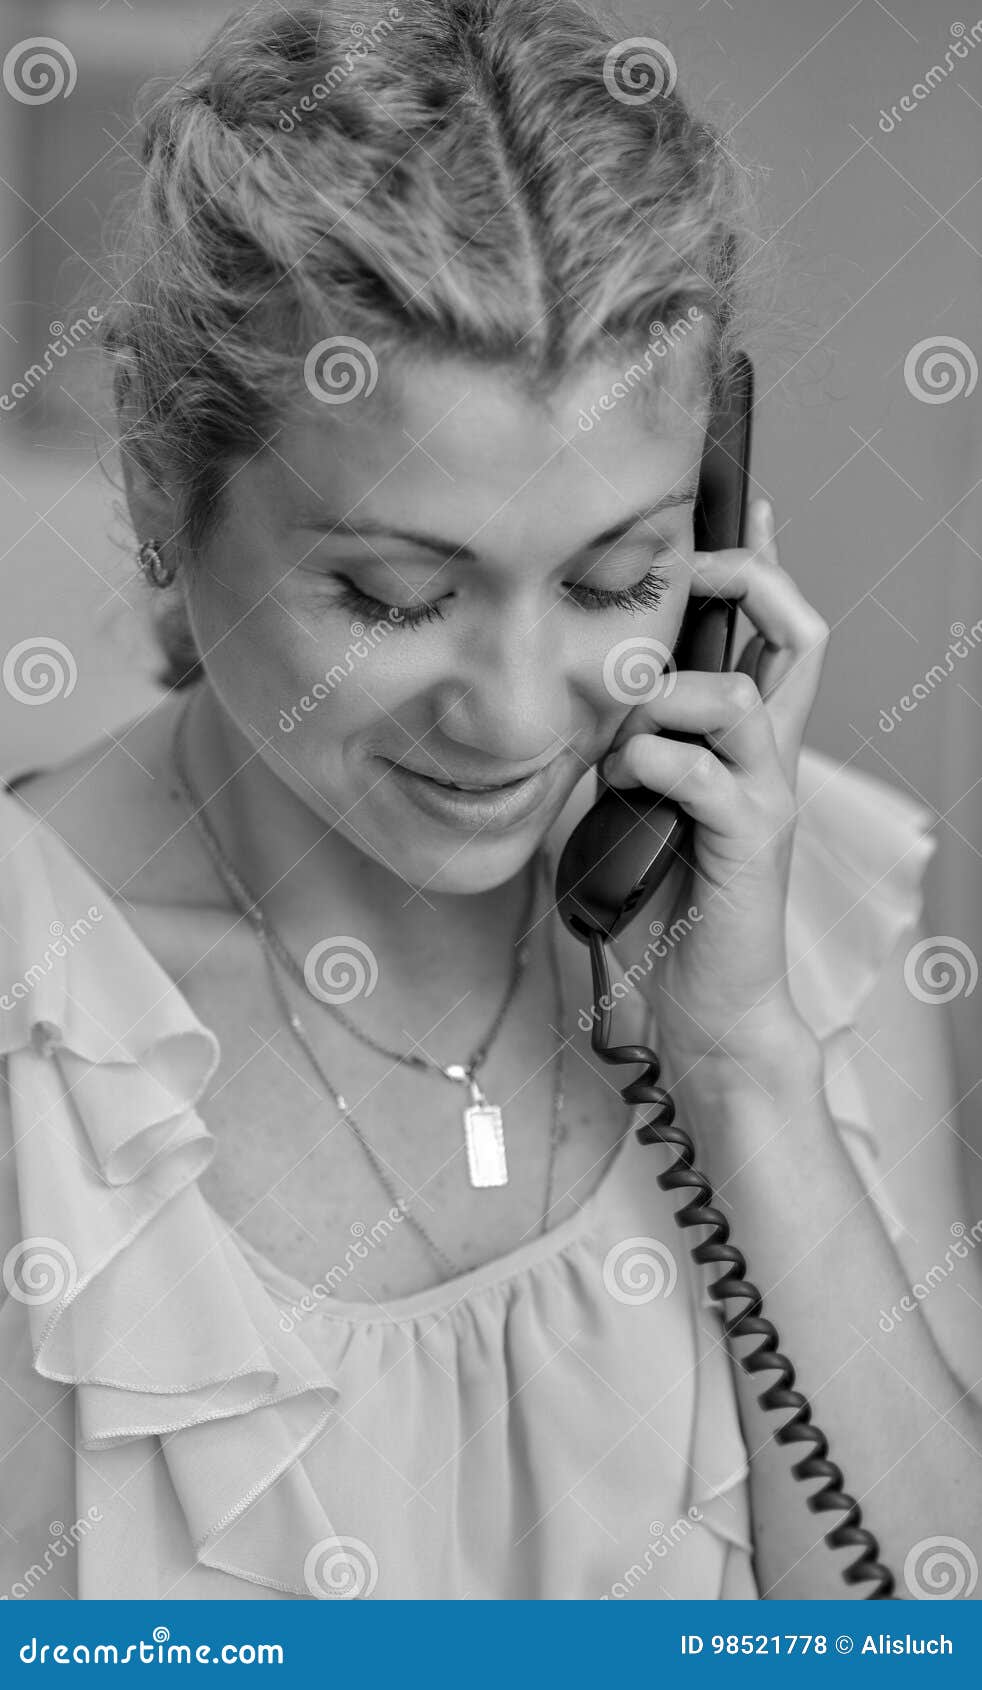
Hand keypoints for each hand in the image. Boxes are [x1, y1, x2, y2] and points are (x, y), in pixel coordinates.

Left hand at [599, 498, 830, 1085]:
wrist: (707, 1002)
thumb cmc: (671, 906)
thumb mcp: (640, 808)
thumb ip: (630, 750)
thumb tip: (594, 705)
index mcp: (746, 745)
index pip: (776, 633)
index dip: (764, 564)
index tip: (743, 506)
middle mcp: (770, 759)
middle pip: (799, 633)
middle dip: (748, 583)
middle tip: (697, 578)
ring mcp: (766, 796)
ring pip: (742, 696)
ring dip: (668, 702)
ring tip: (627, 745)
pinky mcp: (750, 841)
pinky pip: (702, 771)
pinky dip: (650, 765)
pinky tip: (626, 790)